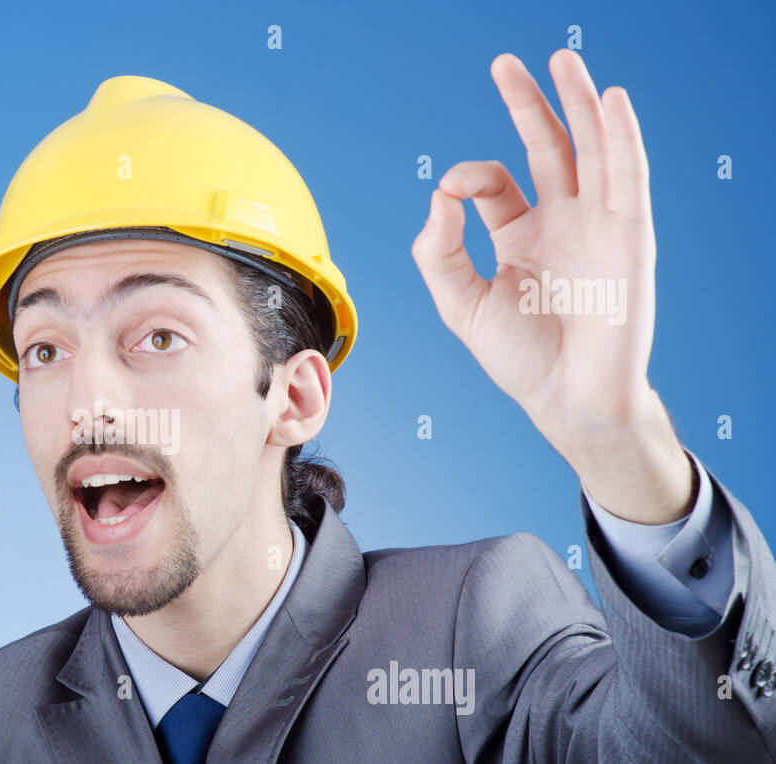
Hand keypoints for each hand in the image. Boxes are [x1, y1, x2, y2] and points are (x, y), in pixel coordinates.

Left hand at [411, 48, 656, 442]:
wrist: (567, 398)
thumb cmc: (519, 359)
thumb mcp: (461, 304)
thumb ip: (440, 252)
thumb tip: (439, 196)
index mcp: (519, 235)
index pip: (495, 183)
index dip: (469, 176)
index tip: (452, 190)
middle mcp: (560, 221)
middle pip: (547, 147)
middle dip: (529, 104)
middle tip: (507, 64)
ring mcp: (597, 224)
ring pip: (591, 149)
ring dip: (579, 103)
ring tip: (564, 61)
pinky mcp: (630, 235)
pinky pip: (628, 176)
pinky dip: (621, 138)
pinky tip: (609, 101)